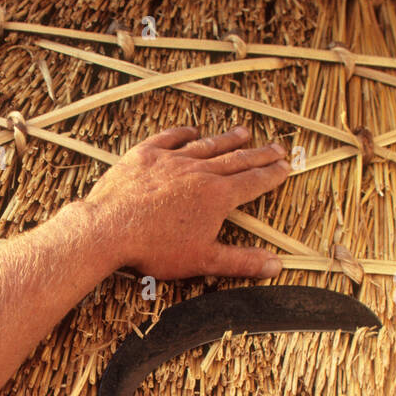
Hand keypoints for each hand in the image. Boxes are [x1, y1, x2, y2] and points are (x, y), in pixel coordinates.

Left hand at [82, 125, 290, 280]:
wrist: (109, 229)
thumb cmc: (155, 249)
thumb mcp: (202, 260)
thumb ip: (241, 261)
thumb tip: (276, 266)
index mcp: (217, 196)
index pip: (253, 182)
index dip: (272, 175)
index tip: (286, 166)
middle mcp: (199, 171)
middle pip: (236, 159)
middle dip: (259, 154)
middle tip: (278, 147)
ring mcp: (172, 160)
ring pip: (206, 145)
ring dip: (227, 139)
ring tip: (244, 132)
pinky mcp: (145, 155)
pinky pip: (169, 138)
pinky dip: (183, 133)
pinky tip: (192, 130)